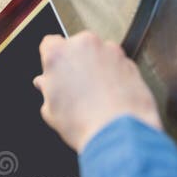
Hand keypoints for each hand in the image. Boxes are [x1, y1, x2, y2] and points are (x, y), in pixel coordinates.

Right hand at [33, 31, 161, 152]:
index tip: (54, 72)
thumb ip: (47, 89)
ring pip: (98, 55)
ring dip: (96, 69)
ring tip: (94, 97)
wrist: (118, 132)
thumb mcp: (51, 110)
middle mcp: (84, 45)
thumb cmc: (83, 123)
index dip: (51, 61)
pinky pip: (117, 65)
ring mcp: (110, 51)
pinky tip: (109, 98)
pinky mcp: (129, 61)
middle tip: (75, 90)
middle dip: (76, 64)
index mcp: (58, 54)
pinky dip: (114, 76)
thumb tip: (47, 84)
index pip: (49, 44)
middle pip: (76, 48)